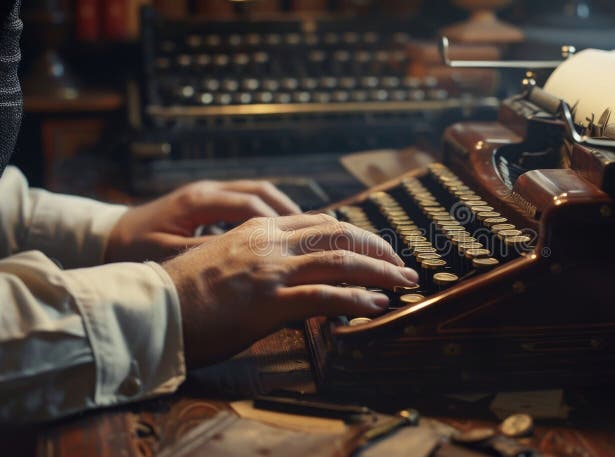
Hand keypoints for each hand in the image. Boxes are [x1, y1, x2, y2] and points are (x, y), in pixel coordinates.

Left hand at [105, 179, 300, 262]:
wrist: (104, 239)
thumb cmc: (133, 253)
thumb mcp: (170, 259)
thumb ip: (209, 260)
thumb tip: (250, 273)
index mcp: (199, 202)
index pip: (252, 205)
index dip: (283, 222)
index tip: (308, 241)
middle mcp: (207, 191)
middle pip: (261, 192)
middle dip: (293, 213)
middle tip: (320, 234)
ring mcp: (206, 193)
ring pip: (256, 194)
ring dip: (283, 212)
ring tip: (308, 233)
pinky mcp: (204, 201)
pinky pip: (245, 201)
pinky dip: (266, 215)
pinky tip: (279, 236)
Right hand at [160, 214, 417, 367]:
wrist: (149, 308)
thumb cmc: (183, 292)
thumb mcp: (225, 261)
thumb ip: (259, 259)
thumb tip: (287, 274)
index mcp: (258, 229)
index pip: (320, 221)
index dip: (355, 233)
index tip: (375, 247)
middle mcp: (269, 242)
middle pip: (339, 233)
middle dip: (377, 247)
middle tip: (401, 263)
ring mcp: (271, 270)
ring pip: (341, 260)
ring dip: (380, 271)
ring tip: (404, 283)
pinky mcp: (269, 301)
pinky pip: (327, 297)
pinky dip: (358, 300)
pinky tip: (377, 306)